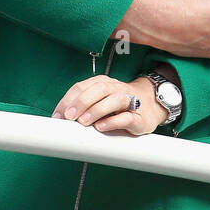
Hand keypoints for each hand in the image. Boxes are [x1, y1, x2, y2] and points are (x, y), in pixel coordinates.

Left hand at [51, 75, 167, 135]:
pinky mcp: (139, 117)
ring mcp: (129, 101)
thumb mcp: (99, 101)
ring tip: (84, 122)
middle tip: (69, 117)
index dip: (68, 100)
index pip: (82, 87)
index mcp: (103, 83)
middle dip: (82, 102)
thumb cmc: (118, 106)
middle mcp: (116, 88)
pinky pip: (127, 117)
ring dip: (97, 110)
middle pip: (98, 89)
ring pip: (114, 100)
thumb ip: (82, 106)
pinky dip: (114, 121)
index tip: (58, 116)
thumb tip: (59, 118)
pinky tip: (102, 126)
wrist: (152, 106)